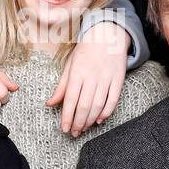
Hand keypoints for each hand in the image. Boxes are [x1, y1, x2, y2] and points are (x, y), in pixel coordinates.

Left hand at [47, 22, 127, 136]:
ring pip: (98, 105)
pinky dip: (106, 112)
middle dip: (78, 122)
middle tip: (74, 133)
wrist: (107, 34)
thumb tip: (50, 104)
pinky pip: (113, 100)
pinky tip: (99, 120)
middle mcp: (92, 76)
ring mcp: (106, 78)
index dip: (67, 116)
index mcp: (77, 72)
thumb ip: (61, 86)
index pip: (70, 99)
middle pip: (84, 105)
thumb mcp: (70, 65)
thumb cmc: (85, 51)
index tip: (64, 128)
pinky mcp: (118, 79)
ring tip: (84, 129)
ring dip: (90, 120)